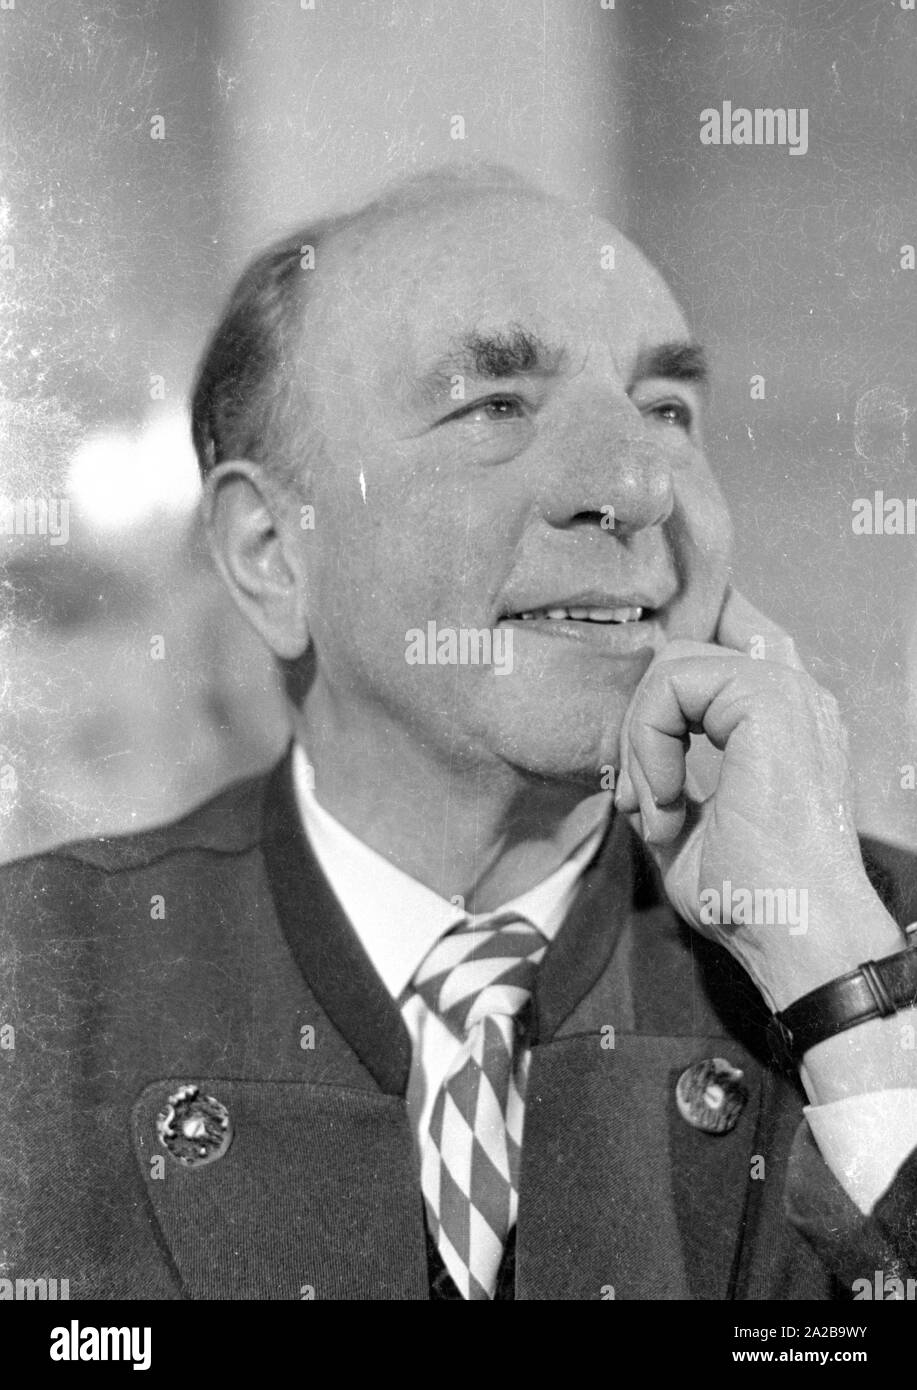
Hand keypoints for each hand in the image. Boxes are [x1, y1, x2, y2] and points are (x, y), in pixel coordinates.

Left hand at [614, 586, 902, 1012]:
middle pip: (684, 651)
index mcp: (780, 719)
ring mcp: (785, 689)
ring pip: (672, 664)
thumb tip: (621, 756)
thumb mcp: (687, 822)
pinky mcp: (768, 698)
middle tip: (638, 798)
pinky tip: (667, 801)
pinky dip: (650, 744)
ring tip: (657, 808)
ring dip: (642, 740)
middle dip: (642, 721)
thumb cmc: (750, 895)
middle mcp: (791, 693)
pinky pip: (673, 683)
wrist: (796, 931)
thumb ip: (662, 772)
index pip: (724, 635)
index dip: (668, 670)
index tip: (640, 750)